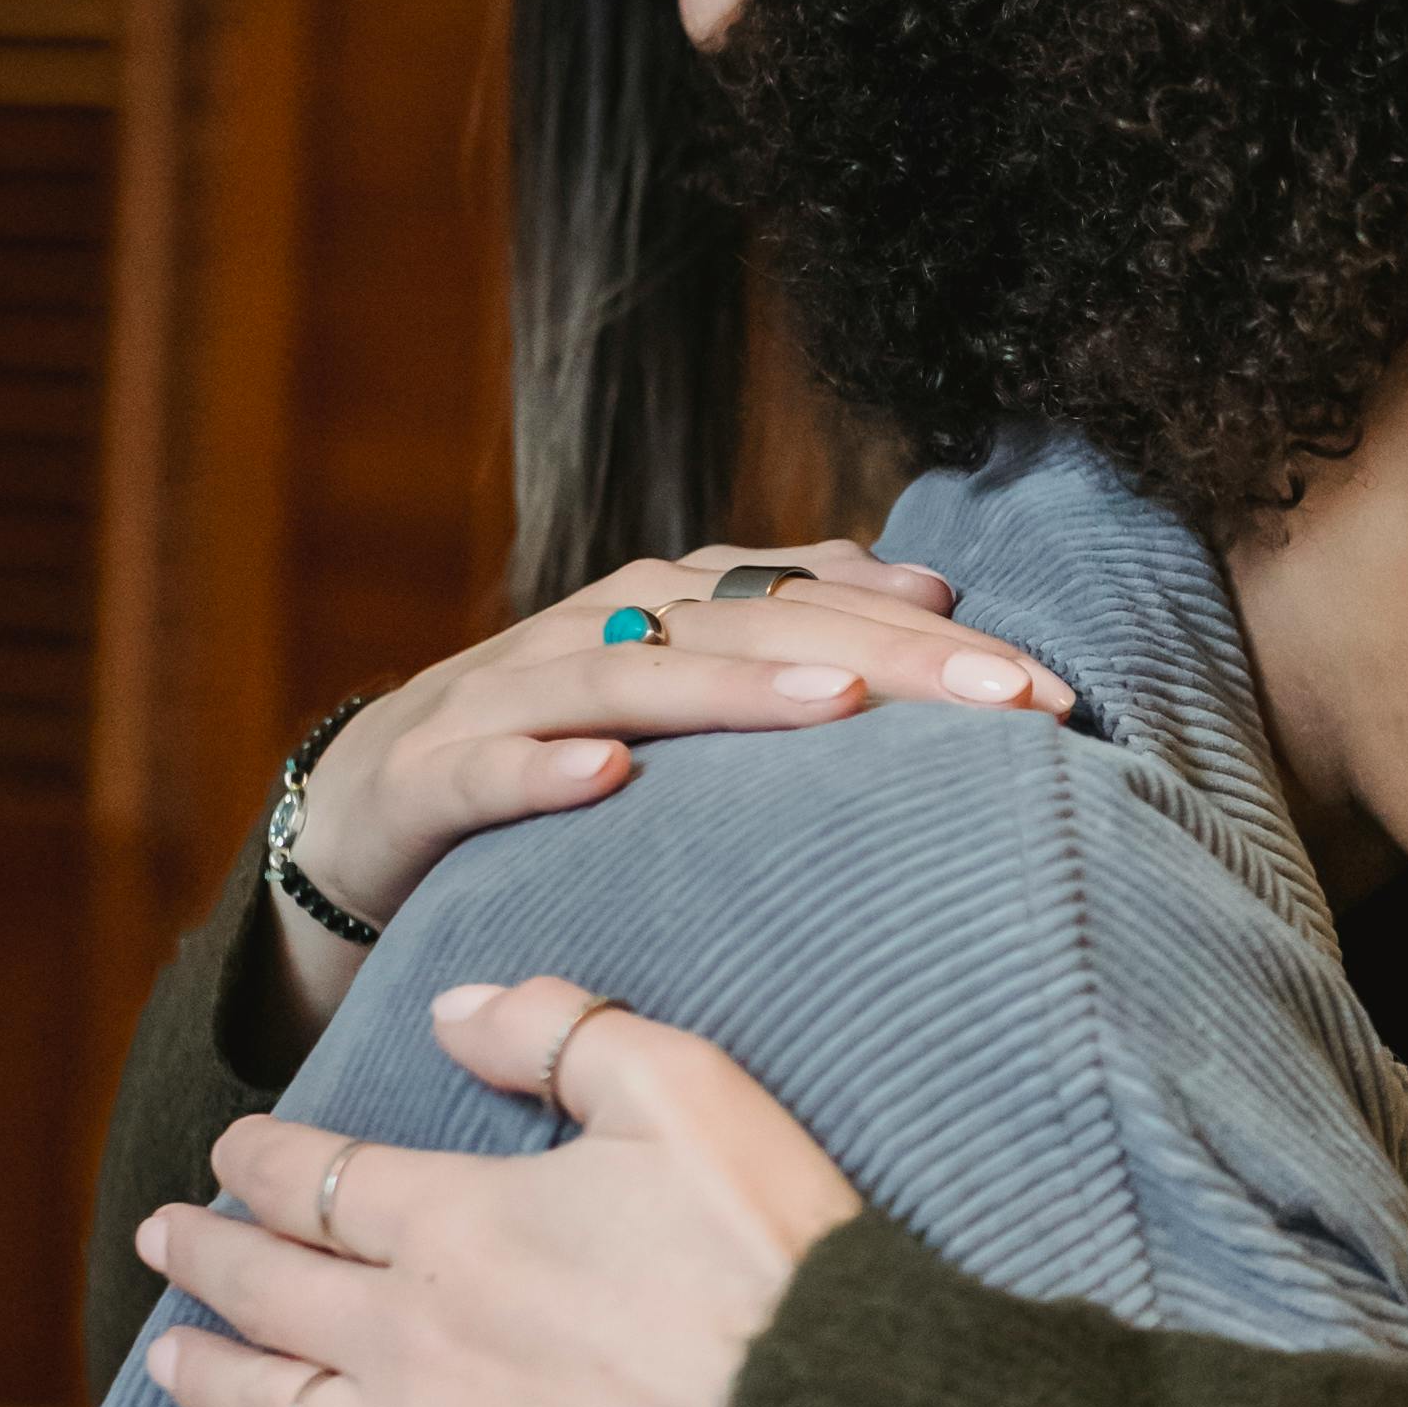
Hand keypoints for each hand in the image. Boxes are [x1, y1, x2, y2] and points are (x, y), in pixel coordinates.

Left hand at [136, 979, 863, 1406]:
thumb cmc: (768, 1266)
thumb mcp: (688, 1093)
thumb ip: (560, 1033)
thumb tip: (451, 1012)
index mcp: (454, 1223)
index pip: (317, 1179)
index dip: (262, 1159)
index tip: (235, 1151)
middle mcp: (405, 1339)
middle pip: (270, 1289)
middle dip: (207, 1255)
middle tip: (165, 1238)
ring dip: (206, 1380)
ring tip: (165, 1359)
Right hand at [260, 548, 1073, 1039]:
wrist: (356, 822)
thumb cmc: (545, 758)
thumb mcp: (678, 695)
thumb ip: (788, 629)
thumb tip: (932, 584)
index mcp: (663, 609)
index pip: (814, 603)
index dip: (932, 638)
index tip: (1051, 691)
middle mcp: (591, 631)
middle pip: (747, 627)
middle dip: (881, 654)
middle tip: (1000, 695)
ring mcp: (500, 700)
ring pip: (625, 676)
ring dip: (731, 689)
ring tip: (840, 705)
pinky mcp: (422, 780)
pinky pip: (482, 769)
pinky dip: (541, 766)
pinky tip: (607, 776)